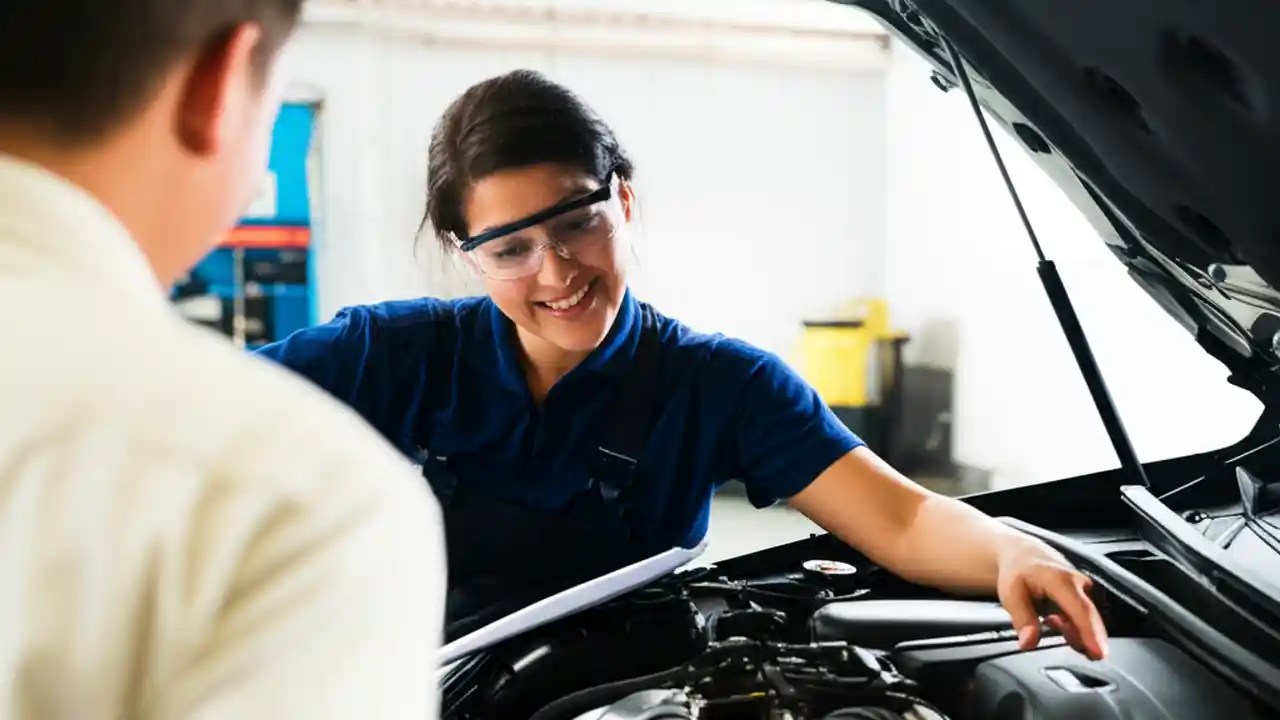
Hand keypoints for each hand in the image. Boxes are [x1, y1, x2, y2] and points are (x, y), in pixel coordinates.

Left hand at [995, 537, 1108, 660]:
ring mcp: (1084, 589)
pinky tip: (1060, 628)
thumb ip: (1022, 619)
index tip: (1098, 652)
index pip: (1082, 610)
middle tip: (1091, 657)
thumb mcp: (1011, 595)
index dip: (1092, 634)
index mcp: (1061, 580)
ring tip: (1062, 636)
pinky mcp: (1084, 596)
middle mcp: (1078, 583)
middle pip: (1091, 617)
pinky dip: (1076, 629)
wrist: (1023, 555)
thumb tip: (1028, 642)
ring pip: (1088, 619)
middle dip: (1093, 639)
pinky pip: (1084, 617)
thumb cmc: (1018, 572)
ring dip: (1080, 635)